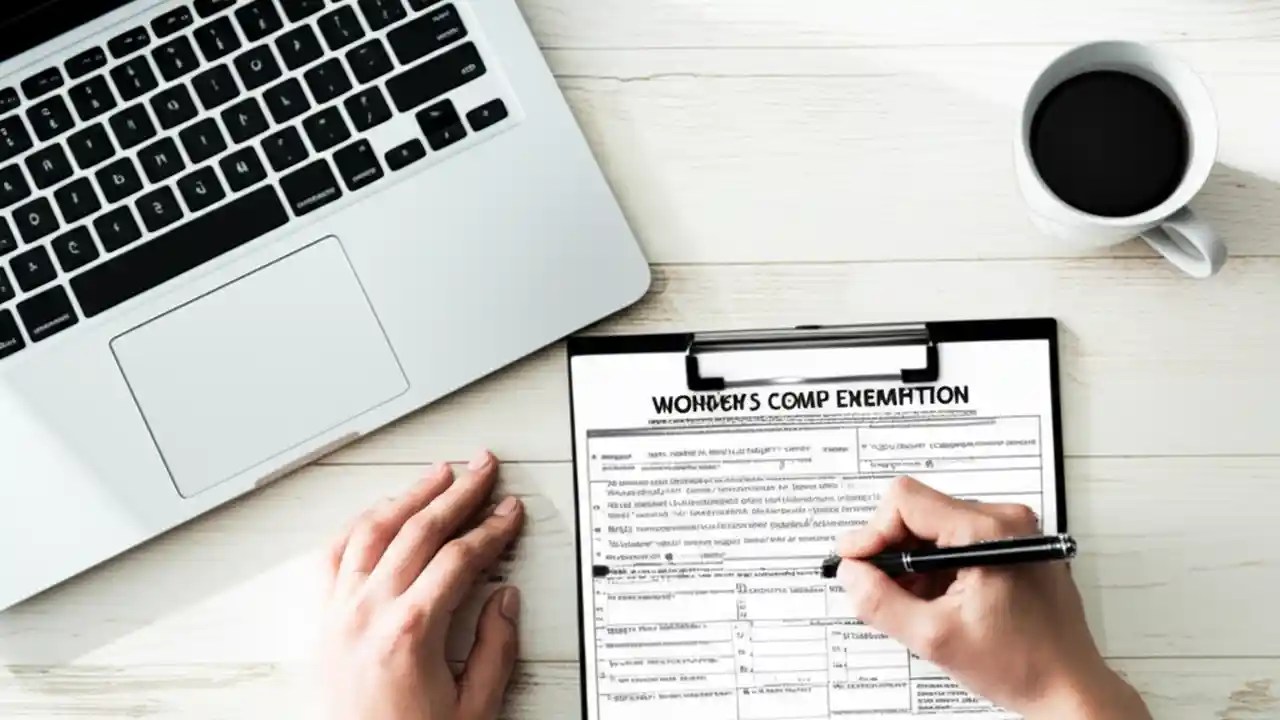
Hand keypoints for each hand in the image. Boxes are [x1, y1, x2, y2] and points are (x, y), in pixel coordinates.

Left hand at [319, 451, 524, 719]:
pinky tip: (378, 512)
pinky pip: (335, 556)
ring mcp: (340, 615)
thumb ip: (495, 649)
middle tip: (482, 469)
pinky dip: (359, 526)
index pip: (459, 557)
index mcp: (410, 631)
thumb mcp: (474, 709)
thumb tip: (505, 600)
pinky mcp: (324, 624)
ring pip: (374, 532)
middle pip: (419, 530)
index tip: (509, 511)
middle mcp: (368, 614)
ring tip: (437, 476)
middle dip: (458, 493)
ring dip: (409, 496)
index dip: (491, 527)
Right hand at [835, 477, 1150, 719]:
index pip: (906, 501)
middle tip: (882, 590)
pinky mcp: (1013, 545)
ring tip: (918, 603)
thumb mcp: (935, 638)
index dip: (872, 531)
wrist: (1070, 689)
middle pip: (920, 512)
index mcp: (989, 532)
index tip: (858, 562)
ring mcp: (1013, 532)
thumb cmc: (1024, 665)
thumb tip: (851, 573)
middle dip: (893, 551)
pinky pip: (957, 540)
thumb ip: (880, 601)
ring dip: (915, 562)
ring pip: (935, 527)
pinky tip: (940, 601)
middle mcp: (1005, 521)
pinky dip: (937, 567)